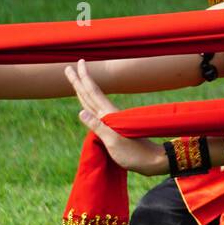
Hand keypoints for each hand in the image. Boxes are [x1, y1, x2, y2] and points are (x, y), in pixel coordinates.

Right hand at [68, 60, 166, 174]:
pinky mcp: (114, 127)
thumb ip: (98, 127)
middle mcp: (109, 115)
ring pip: (94, 101)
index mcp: (108, 116)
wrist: (153, 160)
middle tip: (70, 66)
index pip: (92, 93)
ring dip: (85, 90)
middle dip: (80, 80)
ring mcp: (112, 120)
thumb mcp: (114, 142)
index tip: (77, 64)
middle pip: (91, 94)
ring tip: (78, 81)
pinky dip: (90, 104)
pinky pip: (97, 111)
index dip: (82, 79)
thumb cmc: (134, 154)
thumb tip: (80, 111)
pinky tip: (89, 105)